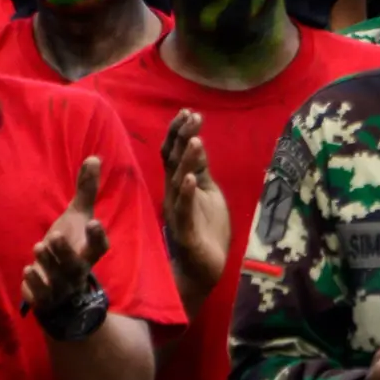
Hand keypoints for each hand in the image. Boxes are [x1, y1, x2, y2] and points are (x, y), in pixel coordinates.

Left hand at [20, 158, 110, 317]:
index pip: (99, 247)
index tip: (93, 222)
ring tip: (38, 247)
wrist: (61, 286)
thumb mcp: (77, 217)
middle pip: (76, 266)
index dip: (97, 237)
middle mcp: (77, 271)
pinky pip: (42, 297)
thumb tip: (94, 157)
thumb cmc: (70, 246)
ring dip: (47, 264)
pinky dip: (34, 287)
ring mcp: (62, 287)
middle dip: (65, 252)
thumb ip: (86, 191)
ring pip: (57, 280)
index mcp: (88, 252)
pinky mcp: (46, 299)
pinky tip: (27, 272)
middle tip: (52, 237)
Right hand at [162, 109, 230, 286]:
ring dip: (187, 160)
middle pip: (173, 161)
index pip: (174, 152)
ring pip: (178, 182)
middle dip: (182, 137)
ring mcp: (177, 211)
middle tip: (192, 116)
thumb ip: (201, 168)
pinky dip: (187, 193)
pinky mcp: (185, 230)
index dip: (178, 132)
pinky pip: (183, 209)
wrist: (204, 267)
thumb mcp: (207, 192)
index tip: (188, 111)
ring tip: (196, 140)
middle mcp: (173, 194)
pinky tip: (191, 178)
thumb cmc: (206, 229)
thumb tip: (197, 140)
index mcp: (178, 184)